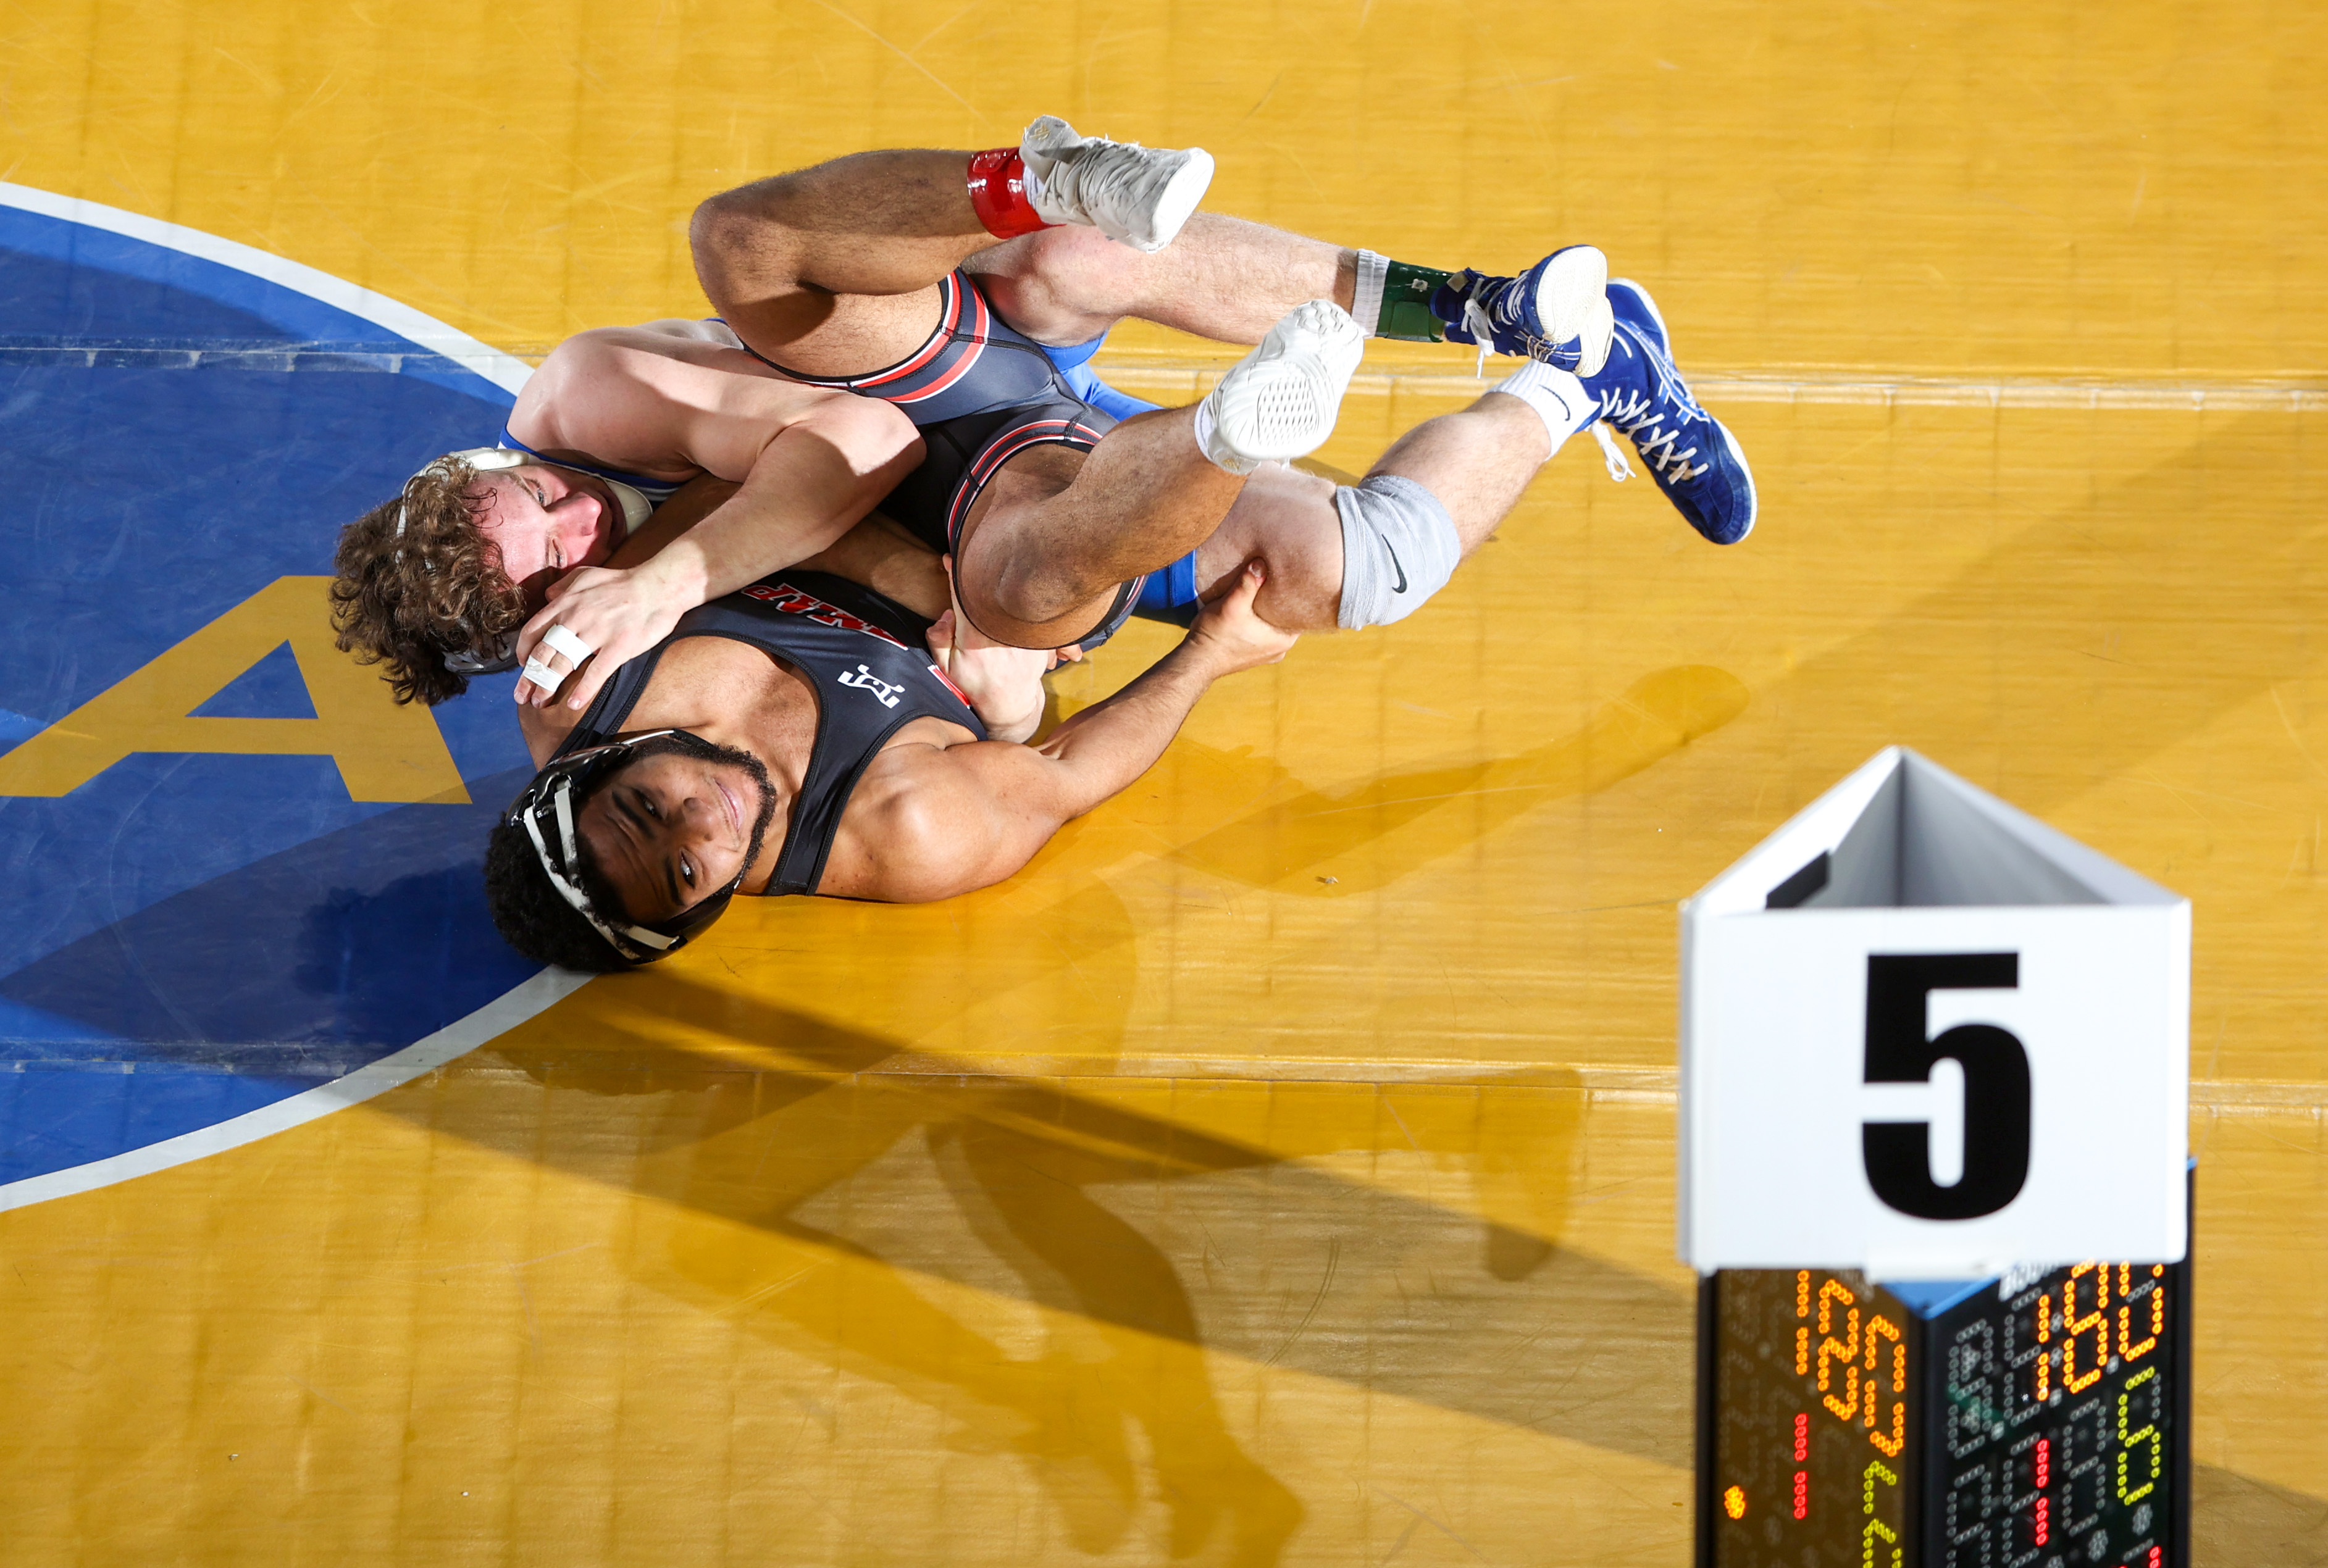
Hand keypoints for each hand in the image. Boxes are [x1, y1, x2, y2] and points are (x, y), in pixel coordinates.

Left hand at [512, 560, 694, 709]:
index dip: (523, 652)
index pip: (533, 630)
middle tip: (522, 696)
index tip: (522, 667)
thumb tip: (548, 595)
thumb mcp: (587, 575)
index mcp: (566, 603)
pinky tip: (574, 704)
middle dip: (529, 677)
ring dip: (548, 687)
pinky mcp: (619, 646)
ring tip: (540, 702)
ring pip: (563, 664)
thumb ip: (564, 585)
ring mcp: (597, 633)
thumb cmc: (624, 581)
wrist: (660, 585)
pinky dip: (583, 691)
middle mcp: (576, 618)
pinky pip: (596, 673)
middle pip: (543, 653)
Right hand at [926, 557, 1053, 742]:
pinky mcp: (1039, 635)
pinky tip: (1016, 587)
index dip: (955, 572)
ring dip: (1004, 579)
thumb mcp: (946, 667)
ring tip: (994, 562)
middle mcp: (1001, 629)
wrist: (1010, 703)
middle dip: (979, 567)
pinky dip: (1024, 596)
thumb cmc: (975, 683)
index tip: (949, 558)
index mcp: (975, 633)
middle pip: (991, 588)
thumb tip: (946, 614)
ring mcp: (1022, 632)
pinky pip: (1031, 608)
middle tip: (970, 550)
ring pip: (1014, 594)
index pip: (963, 594)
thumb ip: (938, 639)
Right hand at [1186, 560, 1298, 674]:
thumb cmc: (1215, 635)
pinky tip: (1251, 610)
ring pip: (1273, 626)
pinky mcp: (1252, 655)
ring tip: (1264, 592)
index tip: (1292, 578)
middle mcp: (1279, 650)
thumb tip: (1261, 563)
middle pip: (1286, 619)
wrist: (1196, 661)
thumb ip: (1248, 583)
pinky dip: (1259, 622)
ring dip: (1268, 612)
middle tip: (1277, 579)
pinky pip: (1263, 634)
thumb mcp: (1232, 605)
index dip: (1295, 595)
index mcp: (1283, 640)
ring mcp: (1266, 655)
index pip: (1301, 612)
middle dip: (1280, 601)